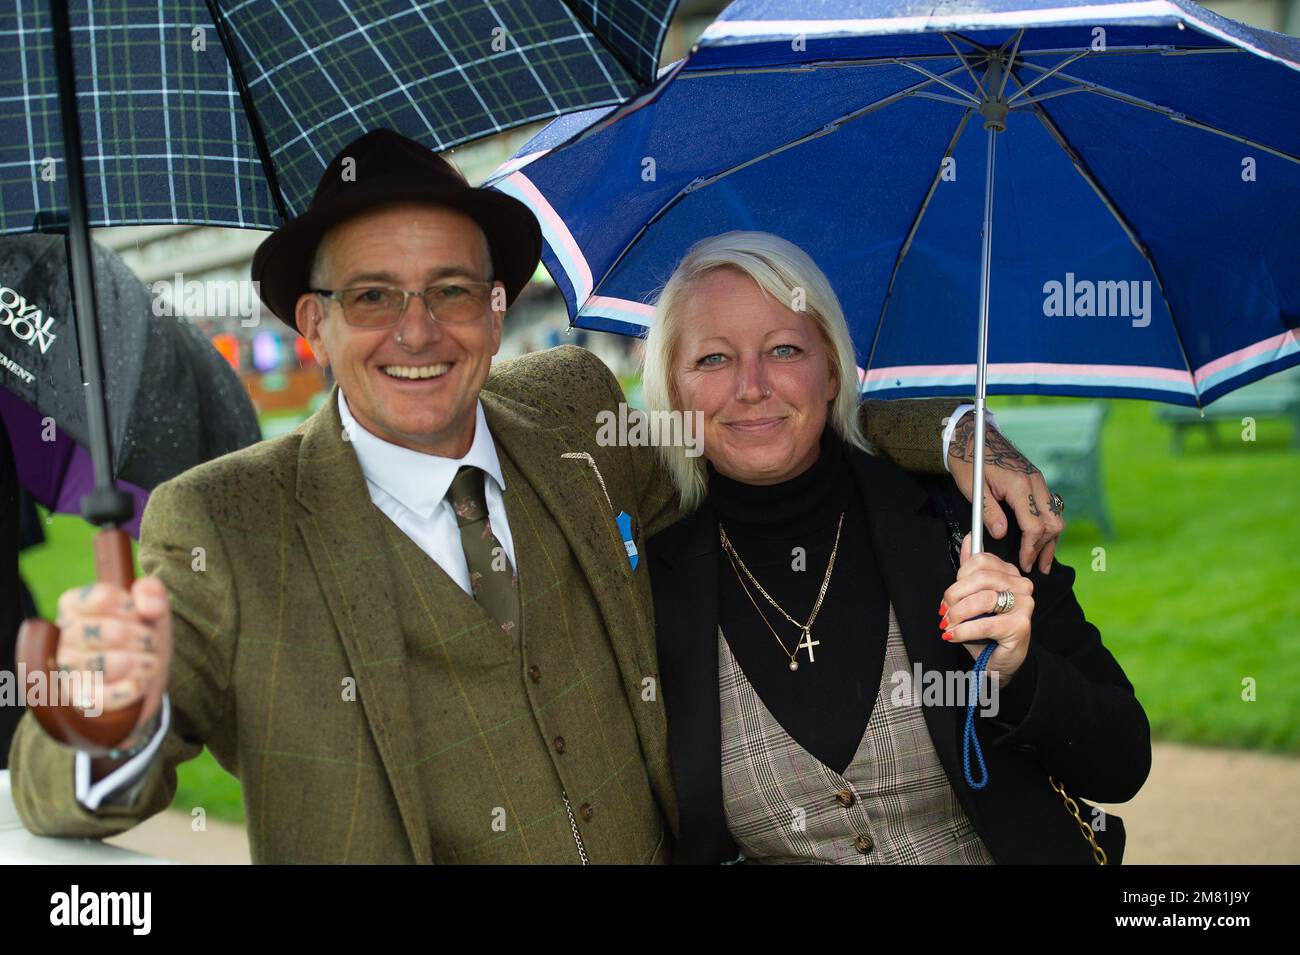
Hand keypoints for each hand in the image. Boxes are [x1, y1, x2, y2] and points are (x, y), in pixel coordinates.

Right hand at [54, 577, 172, 749]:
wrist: (140, 676)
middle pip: (110, 631)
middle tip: (150, 641)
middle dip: (143, 637)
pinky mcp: (78, 699)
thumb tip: (149, 604)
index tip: (141, 614)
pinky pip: (103, 697)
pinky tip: (139, 684)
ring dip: (141, 663)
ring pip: (106, 665)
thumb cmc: (141, 633)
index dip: (132, 607)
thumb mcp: (151, 607)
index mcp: (75, 605)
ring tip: (149, 662)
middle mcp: (64, 636)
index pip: (103, 597)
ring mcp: (67, 669)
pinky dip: (130, 690)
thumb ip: (152, 592)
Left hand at [939, 533, 1032, 686]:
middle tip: (944, 611)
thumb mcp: (973, 597)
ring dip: (957, 613)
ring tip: (948, 624)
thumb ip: (971, 569)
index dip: (960, 576)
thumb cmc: (985, 630)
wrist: (997, 662)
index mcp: (1009, 574)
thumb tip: (969, 539)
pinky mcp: (1021, 626)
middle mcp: (1022, 585)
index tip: (950, 595)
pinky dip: (963, 630)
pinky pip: (985, 623)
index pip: (982, 560)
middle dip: (955, 595)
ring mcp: (1025, 605)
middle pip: (981, 578)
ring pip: (983, 599)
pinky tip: (954, 635)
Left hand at [946, 410, 1064, 573]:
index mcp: (1019, 485)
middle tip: (1033, 566)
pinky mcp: (1036, 480)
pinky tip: (1042, 539)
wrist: (972, 435)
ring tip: (1043, 560)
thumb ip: (988, 512)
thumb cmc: (968, 460)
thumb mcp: (972, 488)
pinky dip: (1048, 525)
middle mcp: (1035, 482)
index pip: (1035, 526)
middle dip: (1045, 547)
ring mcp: (1038, 480)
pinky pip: (1050, 506)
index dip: (1030, 548)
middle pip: (1052, 523)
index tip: (1024, 563)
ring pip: (1056, 515)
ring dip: (1051, 539)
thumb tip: (1002, 535)